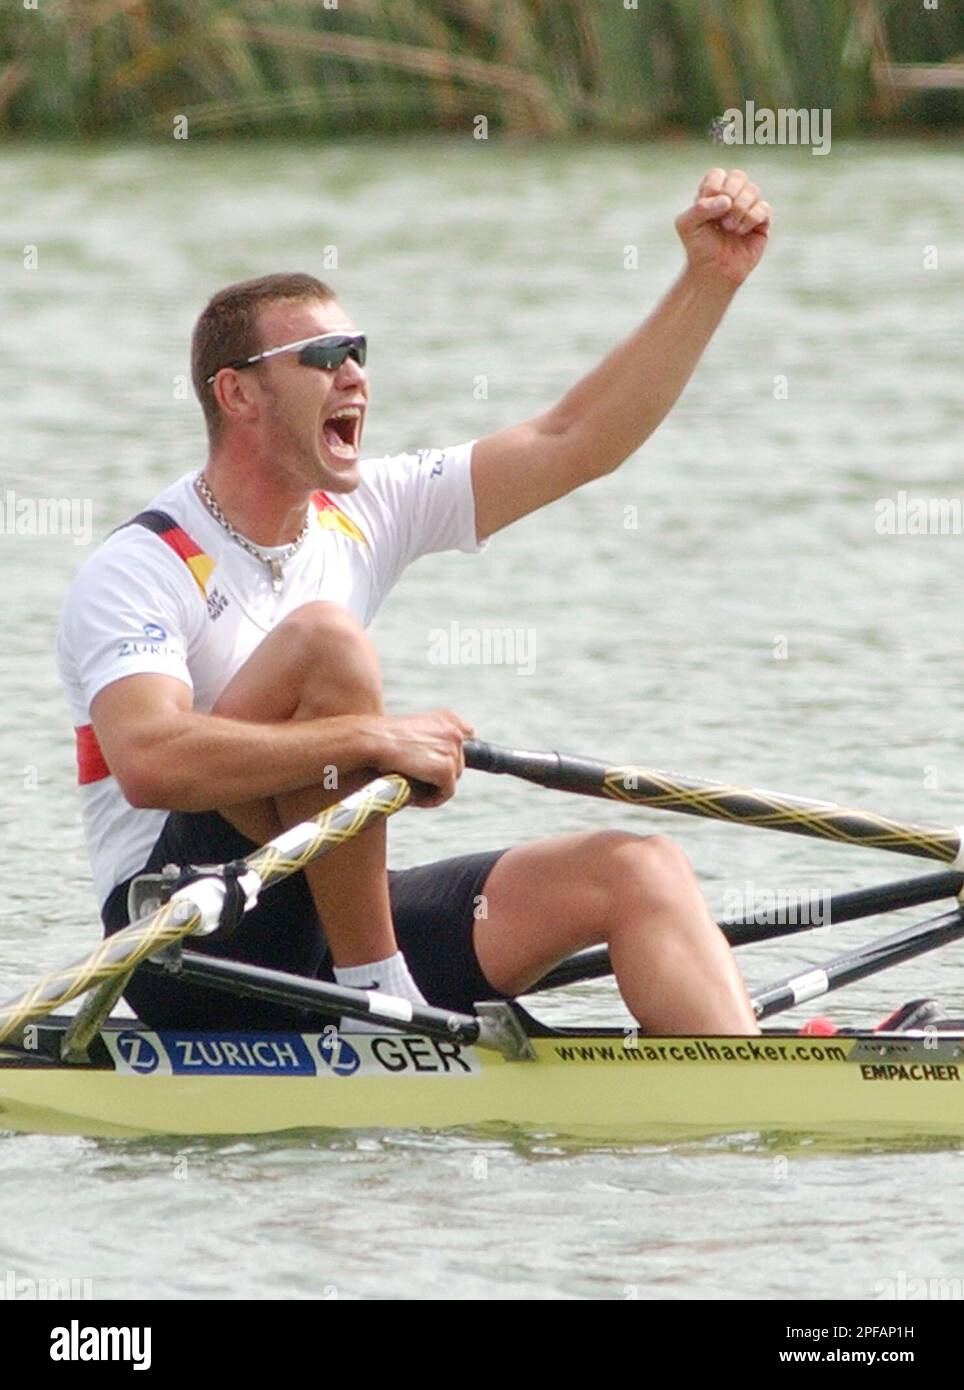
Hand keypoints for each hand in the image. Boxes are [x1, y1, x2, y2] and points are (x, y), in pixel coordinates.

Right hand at [373, 709, 473, 806]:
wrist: (372, 740)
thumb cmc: (382, 737)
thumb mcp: (411, 730)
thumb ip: (430, 740)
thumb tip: (435, 762)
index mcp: (447, 718)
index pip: (467, 736)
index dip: (456, 753)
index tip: (444, 764)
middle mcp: (454, 732)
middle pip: (459, 763)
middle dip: (441, 775)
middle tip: (418, 781)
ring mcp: (452, 751)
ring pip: (452, 779)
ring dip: (435, 787)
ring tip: (413, 789)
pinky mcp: (446, 770)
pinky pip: (446, 793)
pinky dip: (432, 799)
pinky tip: (415, 798)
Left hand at [675, 168, 770, 287]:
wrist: (713, 272)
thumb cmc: (699, 248)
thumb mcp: (687, 225)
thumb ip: (700, 207)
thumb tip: (726, 200)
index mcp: (712, 194)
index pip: (718, 175)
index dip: (713, 188)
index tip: (705, 208)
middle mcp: (732, 197)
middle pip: (738, 176)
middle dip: (730, 194)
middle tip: (721, 217)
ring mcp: (748, 208)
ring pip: (752, 190)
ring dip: (739, 209)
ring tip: (729, 228)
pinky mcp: (762, 222)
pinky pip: (764, 208)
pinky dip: (751, 219)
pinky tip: (741, 232)